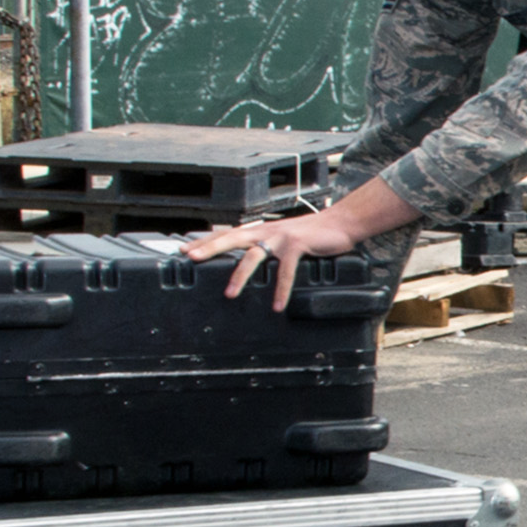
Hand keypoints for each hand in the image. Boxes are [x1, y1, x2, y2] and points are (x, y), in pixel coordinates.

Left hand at [185, 208, 364, 312]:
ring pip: (253, 255)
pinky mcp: (298, 245)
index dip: (205, 241)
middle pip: (232, 238)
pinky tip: (277, 304)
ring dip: (240, 275)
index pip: (227, 233)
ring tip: (229, 294)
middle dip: (210, 248)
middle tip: (191, 258)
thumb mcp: (284, 237)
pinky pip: (286, 270)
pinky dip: (281, 288)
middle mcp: (266, 230)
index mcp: (260, 230)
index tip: (184, 249)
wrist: (342, 222)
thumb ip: (267, 246)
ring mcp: (281, 237)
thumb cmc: (313, 233)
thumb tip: (252, 261)